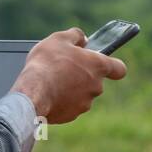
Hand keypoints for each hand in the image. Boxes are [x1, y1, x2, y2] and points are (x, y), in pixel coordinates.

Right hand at [11, 27, 126, 124]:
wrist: (32, 94)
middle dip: (82, 75)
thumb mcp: (59, 39)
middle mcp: (96, 86)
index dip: (113, 66)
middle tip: (63, 67)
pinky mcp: (72, 115)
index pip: (119, 69)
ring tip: (52, 81)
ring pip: (81, 94)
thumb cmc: (46, 64)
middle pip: (95, 80)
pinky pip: (69, 105)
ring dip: (70, 88)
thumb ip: (75, 35)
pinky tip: (48, 93)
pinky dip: (61, 100)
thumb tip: (82, 39)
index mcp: (98, 66)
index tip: (102, 63)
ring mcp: (85, 103)